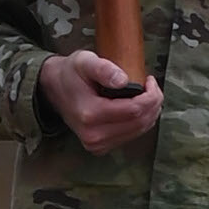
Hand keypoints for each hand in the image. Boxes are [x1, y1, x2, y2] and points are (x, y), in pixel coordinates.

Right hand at [39, 49, 164, 153]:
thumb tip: (123, 80)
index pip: (134, 110)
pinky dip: (140, 122)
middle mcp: (93, 135)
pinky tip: (138, 108)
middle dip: (153, 104)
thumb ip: (103, 68)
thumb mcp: (84, 61)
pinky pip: (131, 136)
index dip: (150, 96)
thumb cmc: (71, 73)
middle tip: (152, 87)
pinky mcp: (99, 148)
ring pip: (139, 131)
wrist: (54, 89)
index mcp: (89, 114)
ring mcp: (96, 144)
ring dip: (149, 113)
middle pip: (140, 122)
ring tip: (147, 96)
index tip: (150, 81)